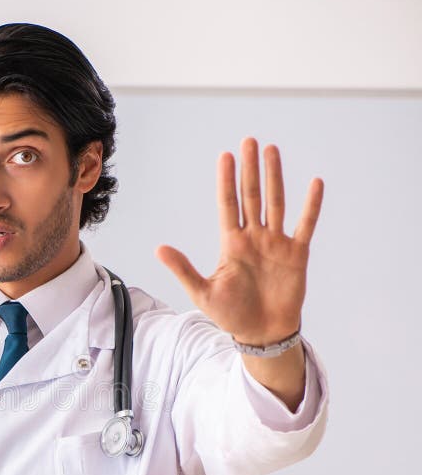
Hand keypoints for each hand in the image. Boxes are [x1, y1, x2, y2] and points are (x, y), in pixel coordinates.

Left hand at [155, 137, 322, 344]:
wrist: (261, 333)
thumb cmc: (231, 315)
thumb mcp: (202, 292)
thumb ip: (183, 268)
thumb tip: (159, 248)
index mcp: (231, 244)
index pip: (228, 204)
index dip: (226, 180)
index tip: (225, 156)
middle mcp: (254, 238)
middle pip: (251, 196)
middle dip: (250, 169)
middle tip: (249, 141)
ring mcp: (276, 244)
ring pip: (276, 203)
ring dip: (275, 177)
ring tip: (272, 150)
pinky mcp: (296, 254)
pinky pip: (305, 225)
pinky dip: (310, 206)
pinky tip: (314, 183)